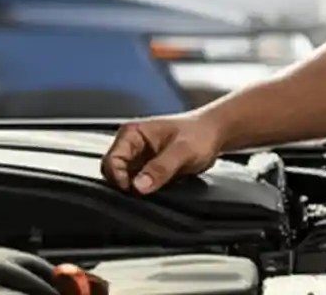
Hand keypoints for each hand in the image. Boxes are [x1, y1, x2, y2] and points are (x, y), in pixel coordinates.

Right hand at [100, 109, 222, 193]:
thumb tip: (139, 185)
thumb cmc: (200, 134)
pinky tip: (159, 190)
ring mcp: (138, 159)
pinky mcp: (147, 171)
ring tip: (157, 188)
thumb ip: (161, 167)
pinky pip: (139, 185)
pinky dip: (145, 191)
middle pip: (114, 173)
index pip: (111, 160)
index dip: (118, 178)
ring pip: (126, 181)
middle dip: (126, 185)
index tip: (132, 190)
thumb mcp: (183, 150)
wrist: (214, 135)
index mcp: (132, 133)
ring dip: (137, 189)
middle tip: (145, 193)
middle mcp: (131, 145)